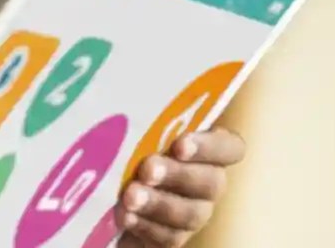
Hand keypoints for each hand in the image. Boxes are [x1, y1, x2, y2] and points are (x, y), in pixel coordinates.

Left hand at [116, 128, 246, 246]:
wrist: (104, 190)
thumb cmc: (124, 146)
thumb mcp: (132, 130)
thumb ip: (142, 121)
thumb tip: (122, 100)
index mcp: (205, 150)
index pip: (230, 147)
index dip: (211, 147)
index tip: (180, 144)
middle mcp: (206, 182)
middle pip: (210, 182)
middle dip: (177, 175)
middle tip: (147, 169)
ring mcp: (192, 212)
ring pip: (190, 213)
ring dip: (159, 203)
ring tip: (130, 196)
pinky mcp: (171, 236)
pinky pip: (169, 237)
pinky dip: (146, 226)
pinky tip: (126, 216)